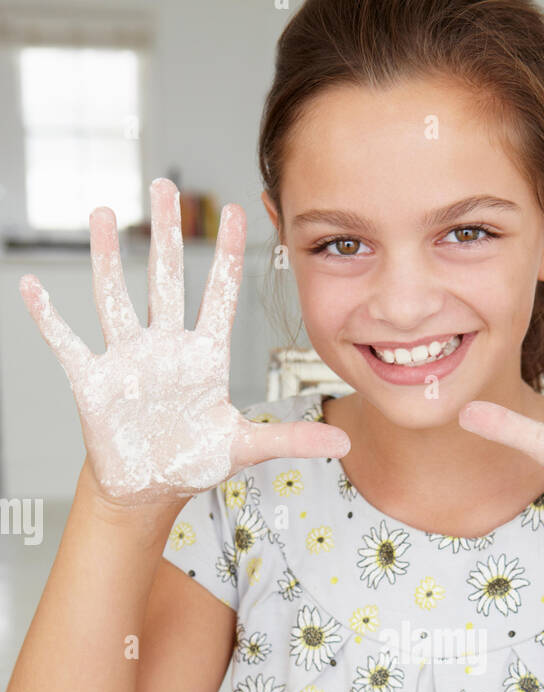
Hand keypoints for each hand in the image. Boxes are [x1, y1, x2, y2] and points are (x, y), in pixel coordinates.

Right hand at [19, 179, 350, 505]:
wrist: (149, 488)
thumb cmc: (193, 461)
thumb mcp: (245, 447)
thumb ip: (292, 437)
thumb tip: (344, 440)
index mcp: (204, 358)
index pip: (219, 296)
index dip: (227, 256)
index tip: (235, 209)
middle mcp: (165, 348)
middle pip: (168, 280)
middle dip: (167, 233)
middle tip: (166, 184)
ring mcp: (128, 360)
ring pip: (116, 297)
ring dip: (108, 258)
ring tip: (105, 213)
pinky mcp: (93, 381)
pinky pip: (67, 342)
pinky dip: (48, 318)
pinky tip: (31, 288)